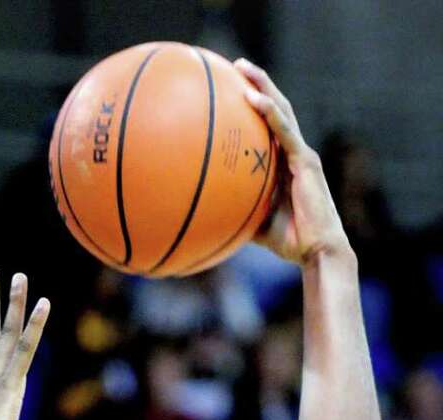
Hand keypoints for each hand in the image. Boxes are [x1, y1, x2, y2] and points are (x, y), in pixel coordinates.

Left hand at [236, 61, 349, 264]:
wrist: (316, 251)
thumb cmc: (288, 241)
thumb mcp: (253, 223)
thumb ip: (236, 210)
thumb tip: (205, 214)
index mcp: (285, 163)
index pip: (270, 126)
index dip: (256, 104)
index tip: (233, 88)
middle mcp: (295, 152)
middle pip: (276, 108)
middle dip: (258, 83)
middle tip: (236, 65)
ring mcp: (302, 154)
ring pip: (282, 111)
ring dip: (262, 86)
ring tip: (242, 67)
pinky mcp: (305, 161)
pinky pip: (284, 131)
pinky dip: (269, 112)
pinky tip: (252, 98)